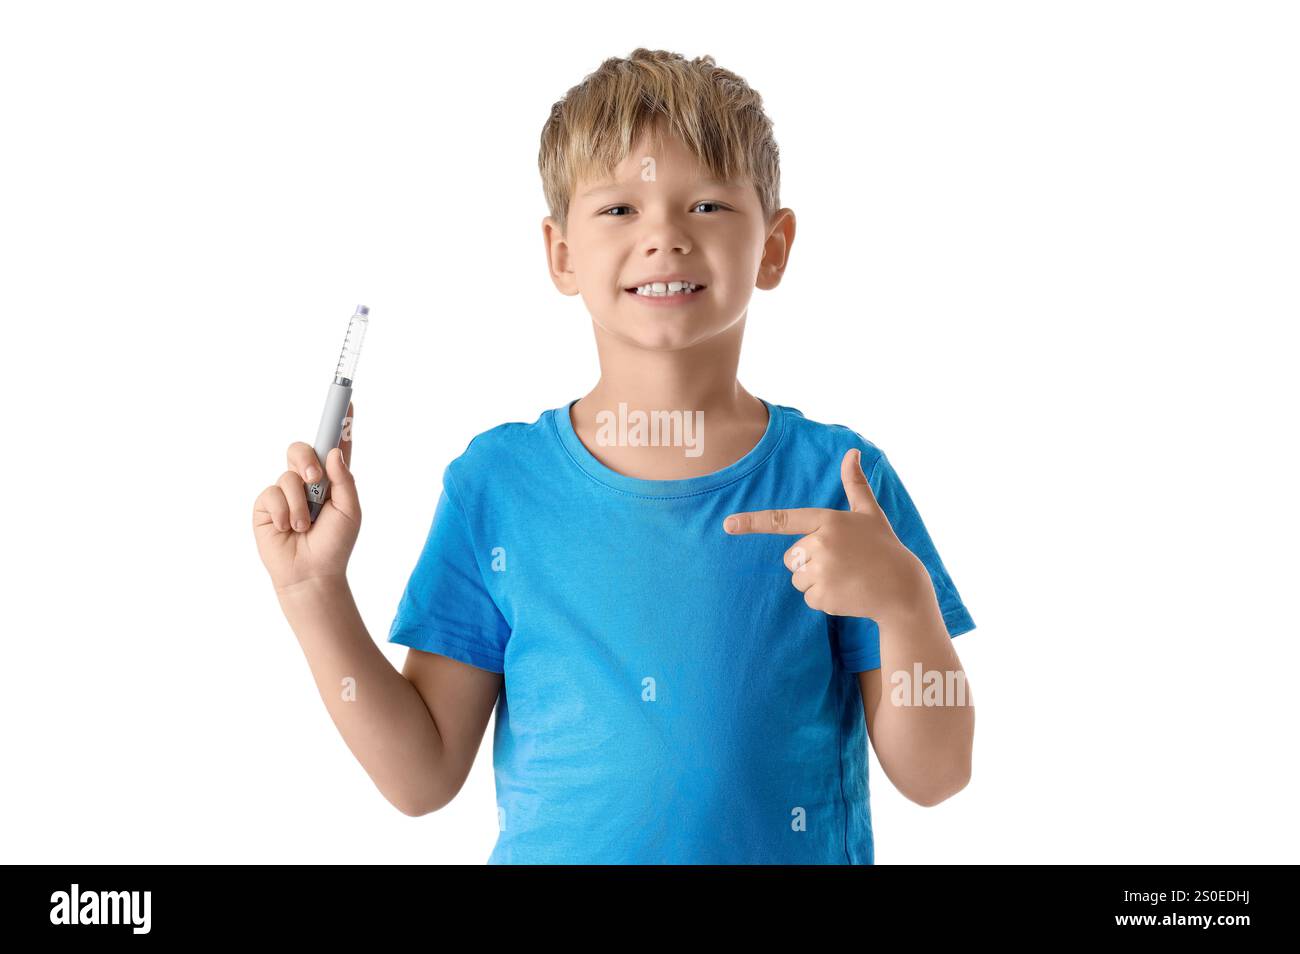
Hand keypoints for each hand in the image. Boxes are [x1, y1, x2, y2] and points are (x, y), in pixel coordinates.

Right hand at [252, 400, 360, 595]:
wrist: (312, 573)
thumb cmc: (335, 544)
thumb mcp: (350, 511)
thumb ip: (344, 480)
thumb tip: (333, 452)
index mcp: (332, 479)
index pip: (334, 445)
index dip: (339, 423)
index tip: (348, 401)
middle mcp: (307, 480)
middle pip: (301, 449)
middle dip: (306, 459)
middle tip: (315, 479)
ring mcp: (285, 492)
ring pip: (288, 475)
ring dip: (300, 504)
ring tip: (306, 526)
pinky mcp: (266, 505)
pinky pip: (272, 494)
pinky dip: (285, 513)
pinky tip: (289, 529)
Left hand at [722, 448, 927, 621]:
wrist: (901, 588)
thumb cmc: (884, 547)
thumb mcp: (870, 513)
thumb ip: (854, 483)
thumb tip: (852, 451)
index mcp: (828, 521)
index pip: (782, 520)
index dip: (752, 522)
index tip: (727, 525)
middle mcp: (821, 544)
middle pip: (791, 557)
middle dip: (810, 561)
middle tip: (842, 562)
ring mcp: (822, 572)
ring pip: (798, 578)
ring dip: (817, 581)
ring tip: (846, 577)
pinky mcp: (824, 596)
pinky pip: (808, 598)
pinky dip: (824, 599)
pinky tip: (847, 593)